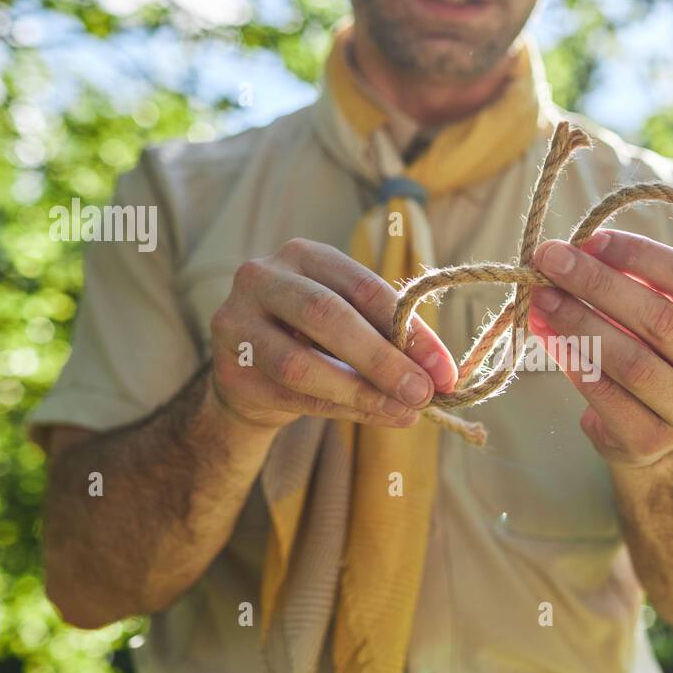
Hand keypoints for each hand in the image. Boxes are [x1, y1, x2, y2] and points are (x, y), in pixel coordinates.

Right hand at [209, 237, 457, 429]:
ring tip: (403, 412)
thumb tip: (441, 375)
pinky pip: (290, 395)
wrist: (251, 376)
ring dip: (361, 393)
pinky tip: (375, 417)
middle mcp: (263, 277)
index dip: (408, 329)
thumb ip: (391, 340)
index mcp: (305, 255)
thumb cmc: (315, 341)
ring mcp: (236, 322)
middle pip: (327, 315)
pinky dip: (339, 410)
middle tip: (422, 393)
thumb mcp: (353, 326)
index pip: (364, 286)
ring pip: (301, 363)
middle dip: (382, 359)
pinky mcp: (228, 370)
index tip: (443, 370)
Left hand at [526, 230, 672, 467]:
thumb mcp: (662, 319)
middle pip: (659, 318)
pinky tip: (549, 338)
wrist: (656, 435)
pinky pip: (607, 396)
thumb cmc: (655, 360)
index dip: (639, 255)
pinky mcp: (653, 442)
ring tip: (541, 298)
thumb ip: (633, 287)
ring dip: (579, 322)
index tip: (590, 239)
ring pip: (632, 360)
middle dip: (597, 283)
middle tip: (550, 260)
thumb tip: (572, 255)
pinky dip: (575, 363)